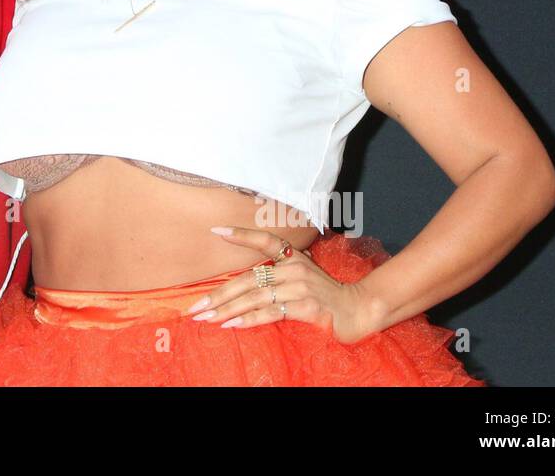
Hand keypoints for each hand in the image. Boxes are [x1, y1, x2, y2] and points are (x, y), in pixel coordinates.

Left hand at [184, 225, 376, 344]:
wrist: (359, 310)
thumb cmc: (327, 296)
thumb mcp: (303, 278)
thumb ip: (280, 276)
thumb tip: (247, 284)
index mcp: (293, 258)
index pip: (265, 240)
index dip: (241, 234)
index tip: (216, 230)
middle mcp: (294, 268)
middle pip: (249, 278)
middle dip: (219, 294)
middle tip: (196, 306)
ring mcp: (300, 287)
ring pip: (255, 297)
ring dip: (227, 309)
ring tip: (206, 318)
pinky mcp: (306, 306)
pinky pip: (271, 312)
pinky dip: (249, 319)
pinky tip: (231, 325)